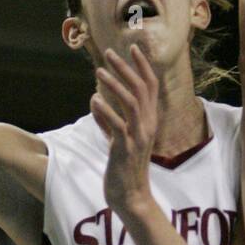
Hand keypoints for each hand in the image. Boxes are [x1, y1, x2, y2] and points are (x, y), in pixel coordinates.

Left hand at [91, 45, 158, 217]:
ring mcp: (138, 136)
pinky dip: (105, 111)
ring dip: (114, 84)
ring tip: (99, 71)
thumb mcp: (116, 140)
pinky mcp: (126, 148)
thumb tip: (96, 102)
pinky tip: (93, 101)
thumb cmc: (124, 168)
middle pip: (141, 88)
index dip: (142, 66)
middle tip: (109, 52)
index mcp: (149, 121)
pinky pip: (117, 124)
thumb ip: (108, 121)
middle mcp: (147, 125)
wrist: (131, 196)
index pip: (150, 87)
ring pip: (131, 102)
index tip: (132, 47)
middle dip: (125, 68)